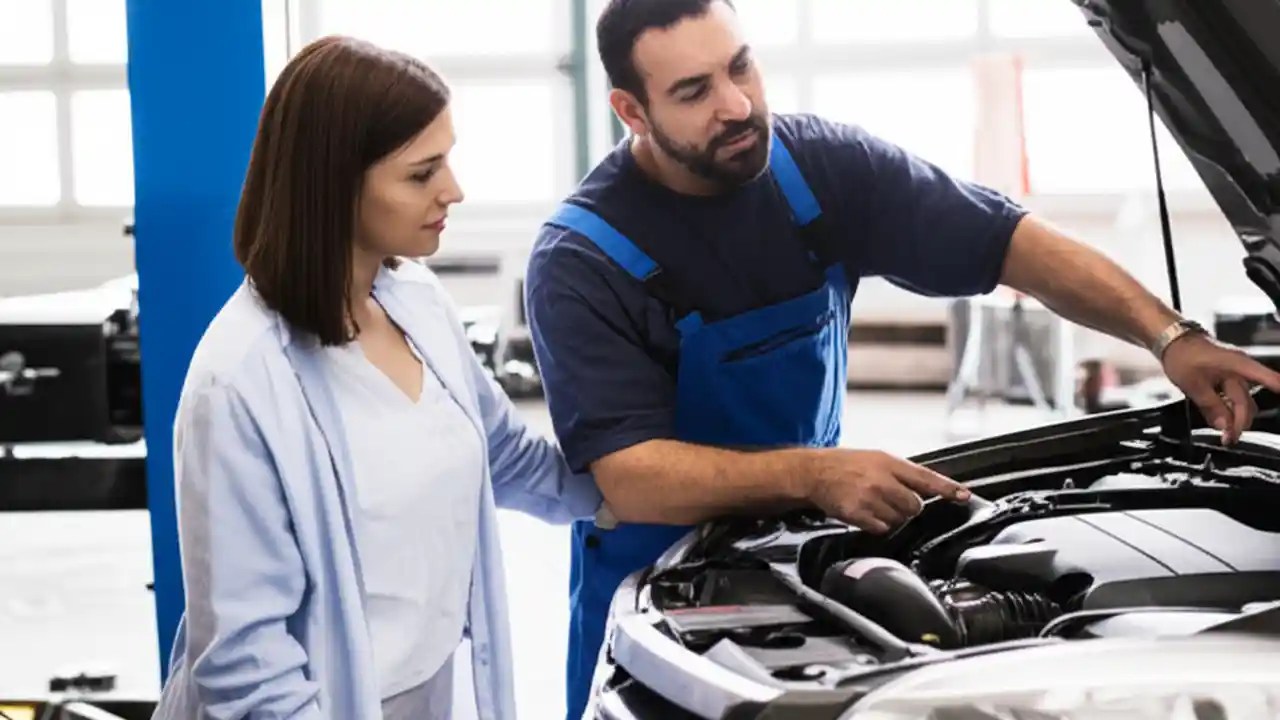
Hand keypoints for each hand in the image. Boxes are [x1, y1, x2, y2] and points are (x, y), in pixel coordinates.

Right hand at [805, 449, 970, 533]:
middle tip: (890, 499)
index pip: (926, 477)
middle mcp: (882, 480)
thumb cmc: (846, 465)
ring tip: (873, 503)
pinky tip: (865, 513)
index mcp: (889, 463)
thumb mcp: (876, 459)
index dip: (947, 488)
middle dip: (907, 507)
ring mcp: (870, 498)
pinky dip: (877, 524)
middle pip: (915, 506)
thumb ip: (901, 473)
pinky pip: (882, 528)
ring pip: (899, 520)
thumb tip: (927, 488)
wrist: (814, 472)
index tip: (964, 495)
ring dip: (891, 516)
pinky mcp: (858, 514)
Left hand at [1161, 334, 1279, 443]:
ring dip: (1234, 418)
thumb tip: (1224, 426)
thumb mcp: (1193, 383)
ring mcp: (1233, 374)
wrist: (1172, 341)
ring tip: (1225, 435)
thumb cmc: (1182, 356)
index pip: (1265, 377)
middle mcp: (1240, 370)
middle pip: (1246, 402)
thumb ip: (1210, 406)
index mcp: (1237, 365)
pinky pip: (1232, 398)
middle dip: (1240, 423)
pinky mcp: (1226, 378)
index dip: (1277, 385)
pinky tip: (1218, 420)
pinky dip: (1227, 409)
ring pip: (1241, 402)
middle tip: (1229, 439)